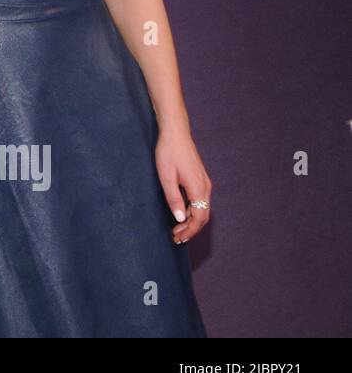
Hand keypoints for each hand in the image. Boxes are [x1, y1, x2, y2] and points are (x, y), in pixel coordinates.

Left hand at [155, 127, 210, 244]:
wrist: (175, 133)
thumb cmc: (168, 153)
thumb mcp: (166, 177)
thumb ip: (174, 199)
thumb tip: (181, 219)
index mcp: (198, 188)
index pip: (199, 218)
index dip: (190, 231)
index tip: (179, 239)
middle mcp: (205, 187)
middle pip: (203, 216)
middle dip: (190, 229)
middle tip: (176, 238)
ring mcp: (204, 183)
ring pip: (202, 209)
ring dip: (191, 221)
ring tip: (177, 230)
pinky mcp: (200, 179)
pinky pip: (200, 201)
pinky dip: (192, 211)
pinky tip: (182, 215)